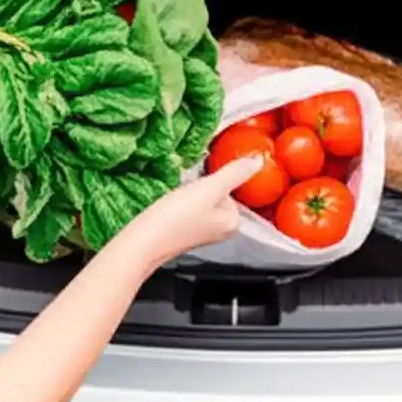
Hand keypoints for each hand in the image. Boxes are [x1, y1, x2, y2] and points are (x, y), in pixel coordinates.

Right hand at [118, 156, 263, 264]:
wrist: (142, 241)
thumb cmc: (176, 217)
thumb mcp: (209, 188)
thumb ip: (234, 173)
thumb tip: (259, 160)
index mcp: (233, 223)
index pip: (231, 189)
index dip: (214, 181)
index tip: (200, 185)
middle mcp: (221, 231)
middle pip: (217, 194)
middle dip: (202, 187)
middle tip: (186, 193)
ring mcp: (202, 233)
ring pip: (201, 200)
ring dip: (190, 194)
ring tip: (176, 200)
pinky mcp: (184, 232)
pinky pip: (188, 209)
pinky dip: (179, 204)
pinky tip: (169, 207)